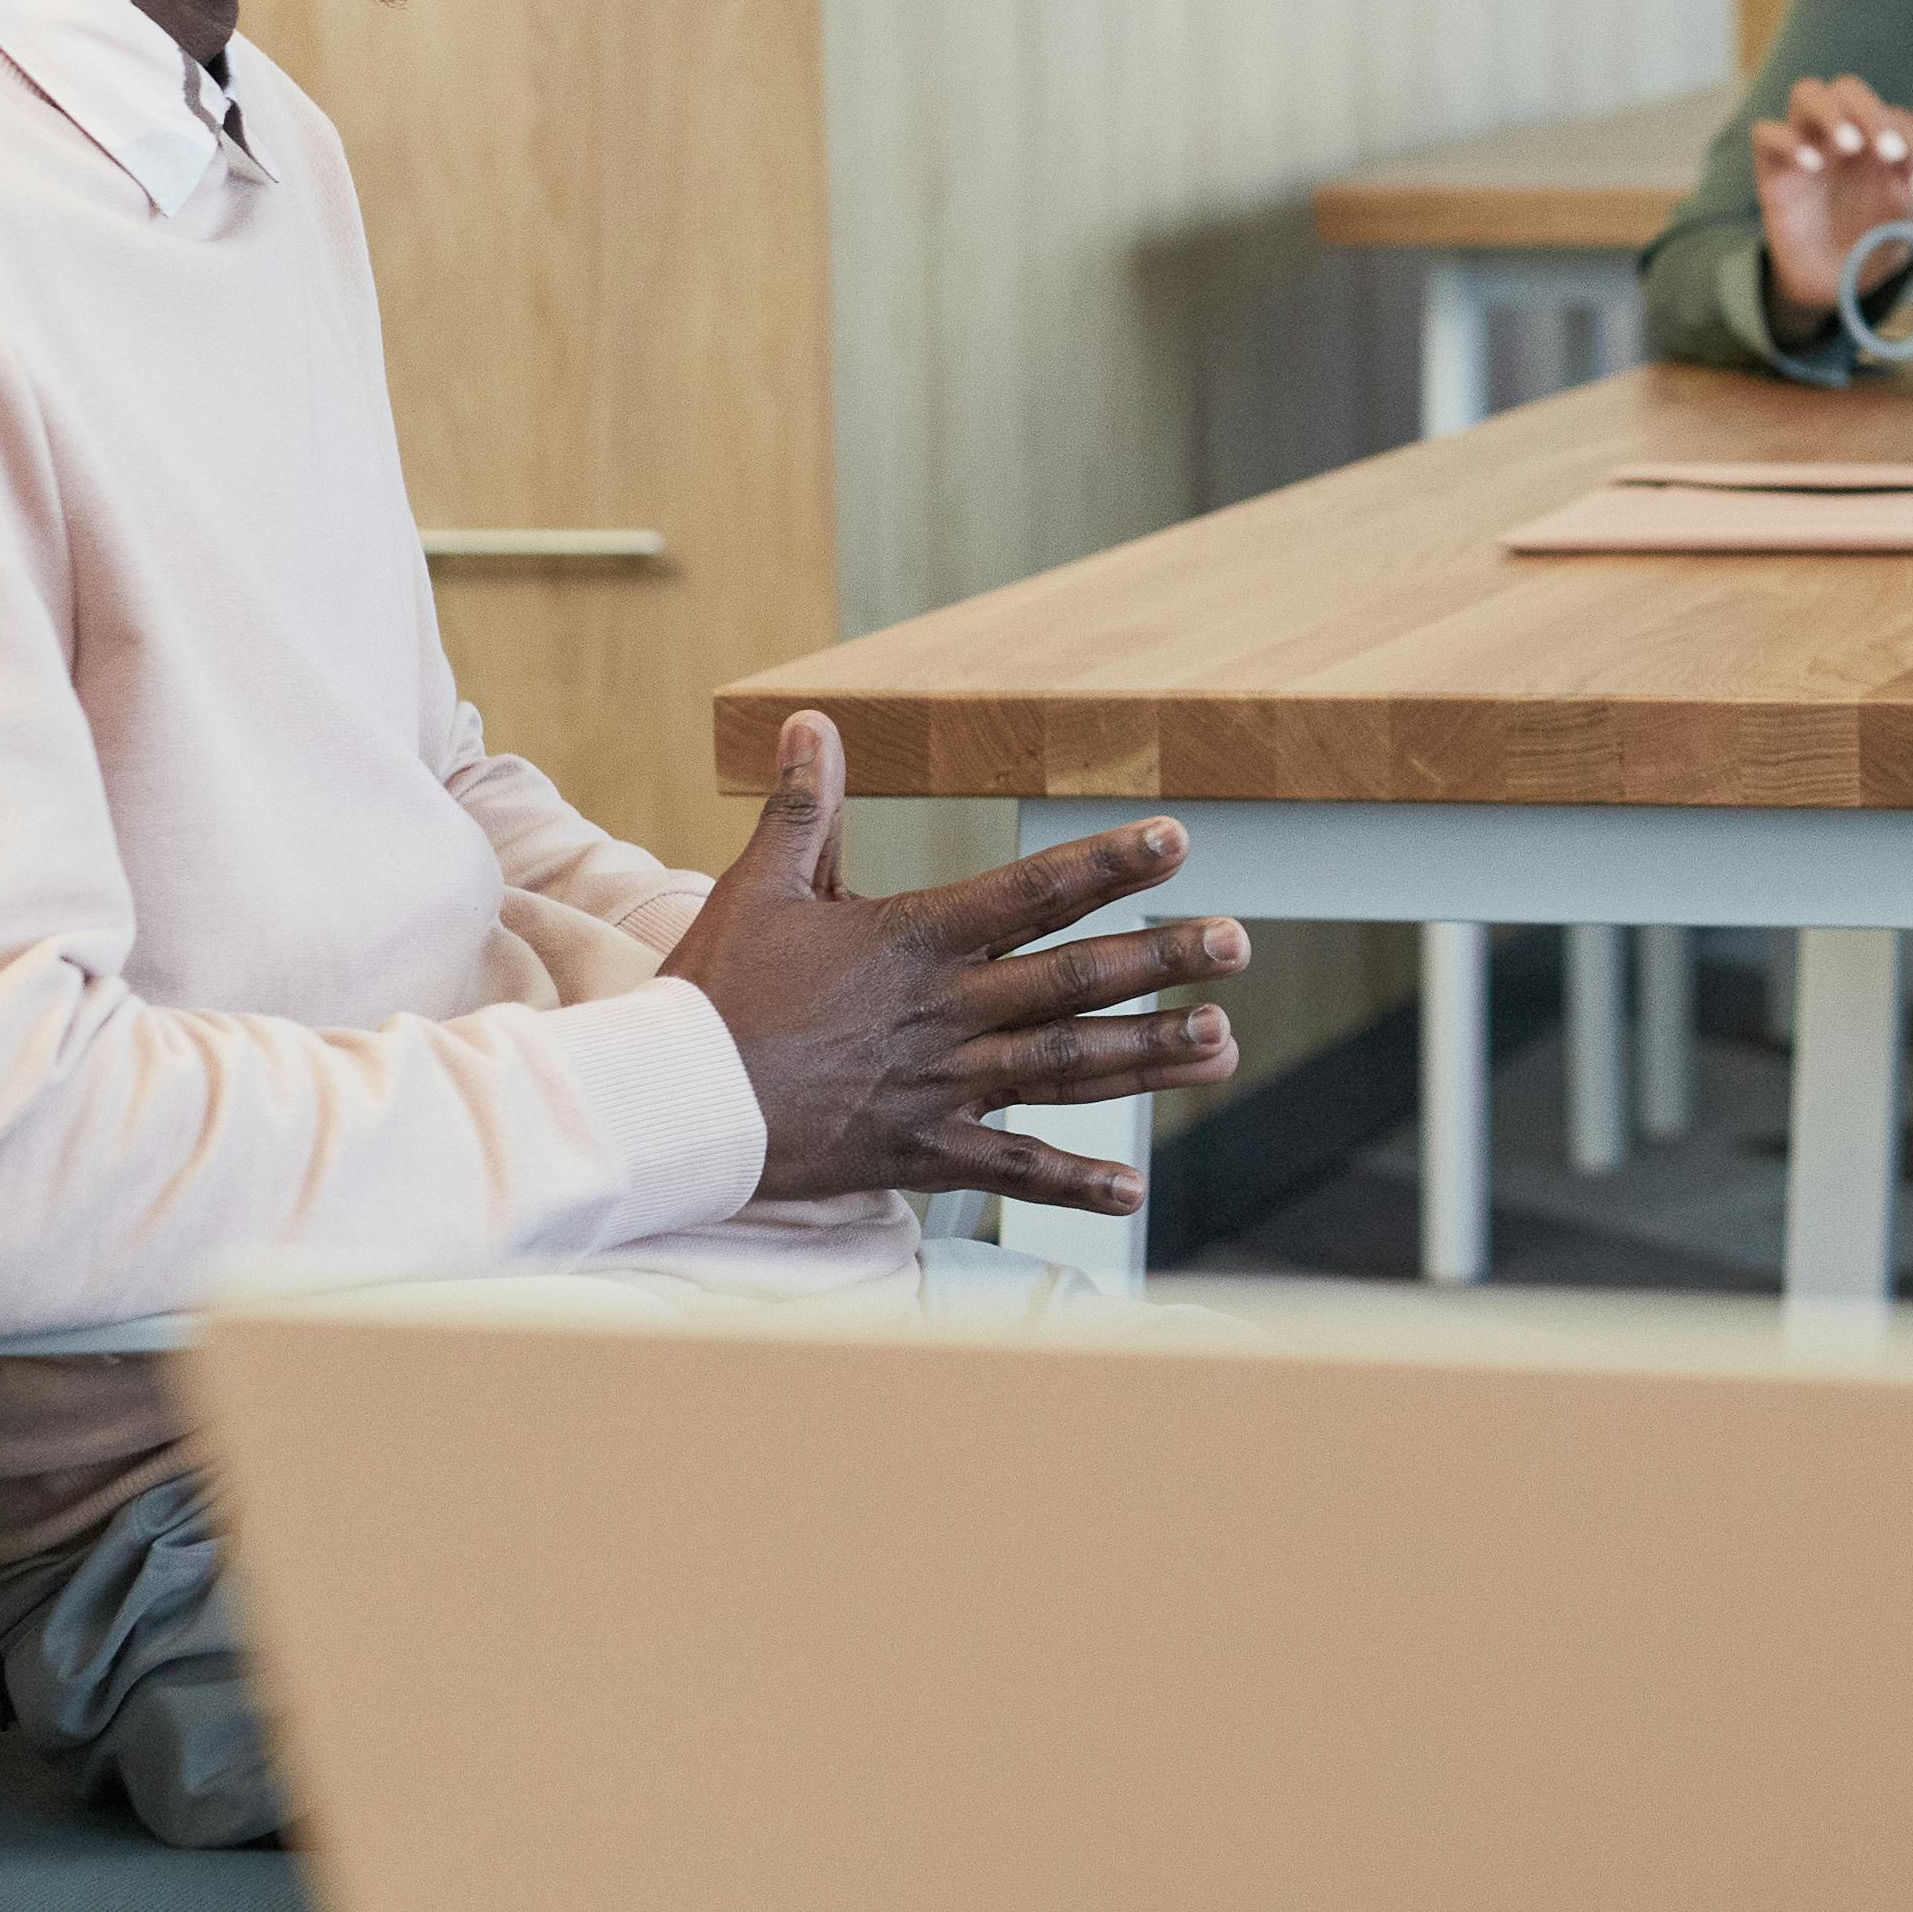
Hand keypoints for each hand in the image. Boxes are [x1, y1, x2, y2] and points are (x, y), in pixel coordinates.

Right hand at [659, 715, 1249, 1213]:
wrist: (675, 1105)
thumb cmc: (714, 993)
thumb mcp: (758, 887)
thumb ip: (802, 808)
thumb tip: (812, 722)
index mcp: (915, 938)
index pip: (1033, 890)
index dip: (1110, 861)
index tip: (1178, 840)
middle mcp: (946, 1010)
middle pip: (1075, 978)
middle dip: (1163, 959)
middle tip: (1237, 943)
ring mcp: (942, 1084)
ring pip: (1067, 1065)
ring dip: (1150, 1055)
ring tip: (1223, 1042)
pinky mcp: (923, 1151)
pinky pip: (1013, 1168)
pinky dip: (1074, 1181)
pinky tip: (1132, 1188)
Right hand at [1753, 74, 1912, 343]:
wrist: (1835, 284)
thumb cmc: (1875, 237)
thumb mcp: (1910, 202)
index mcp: (1875, 137)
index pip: (1891, 112)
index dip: (1910, 140)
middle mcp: (1839, 133)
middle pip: (1847, 88)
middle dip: (1870, 114)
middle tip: (1888, 154)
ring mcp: (1805, 145)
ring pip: (1807, 93)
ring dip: (1832, 112)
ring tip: (1850, 146)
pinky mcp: (1772, 168)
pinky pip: (1766, 132)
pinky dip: (1788, 140)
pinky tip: (1812, 166)